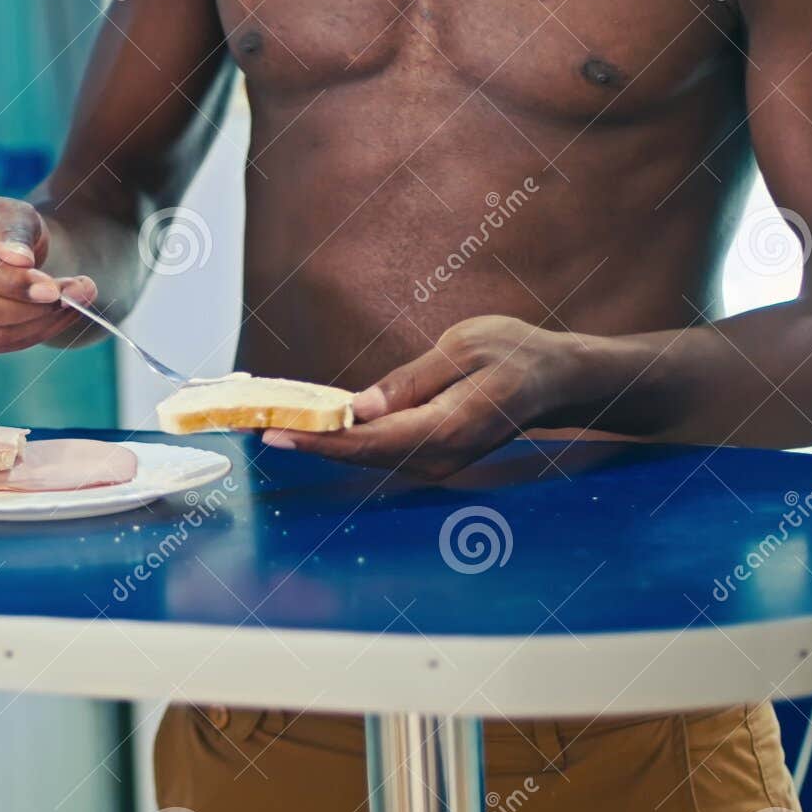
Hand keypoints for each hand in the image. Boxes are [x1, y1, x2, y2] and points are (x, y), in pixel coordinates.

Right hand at [0, 195, 97, 356]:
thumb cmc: (3, 223)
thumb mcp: (15, 213)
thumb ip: (15, 232)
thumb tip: (18, 260)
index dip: (12, 283)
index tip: (54, 288)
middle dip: (31, 309)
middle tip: (78, 295)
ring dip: (39, 324)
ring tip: (77, 302)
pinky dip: (32, 334)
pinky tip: (58, 315)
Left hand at [263, 316, 582, 479]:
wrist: (555, 380)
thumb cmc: (516, 354)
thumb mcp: (465, 347)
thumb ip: (411, 381)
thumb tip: (361, 408)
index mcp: (449, 427)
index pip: (370, 441)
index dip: (319, 440)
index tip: (276, 433)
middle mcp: (440, 456)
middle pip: (360, 456)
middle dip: (307, 444)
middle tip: (256, 427)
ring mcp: (437, 463)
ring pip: (367, 457)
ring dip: (321, 445)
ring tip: (275, 426)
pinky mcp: (431, 457)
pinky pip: (380, 452)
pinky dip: (345, 442)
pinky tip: (315, 427)